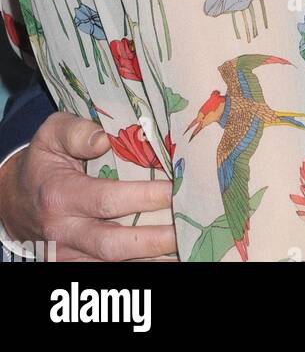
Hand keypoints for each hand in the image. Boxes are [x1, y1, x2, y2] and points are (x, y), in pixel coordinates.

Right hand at [0, 113, 177, 260]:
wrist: (14, 201)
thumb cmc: (43, 161)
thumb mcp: (50, 134)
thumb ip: (76, 131)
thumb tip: (104, 139)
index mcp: (59, 196)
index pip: (106, 200)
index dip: (143, 197)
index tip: (175, 190)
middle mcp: (63, 232)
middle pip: (113, 244)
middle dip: (153, 239)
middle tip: (188, 228)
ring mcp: (69, 254)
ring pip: (114, 264)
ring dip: (152, 258)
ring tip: (187, 248)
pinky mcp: (76, 266)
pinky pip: (110, 272)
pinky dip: (141, 266)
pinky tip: (168, 258)